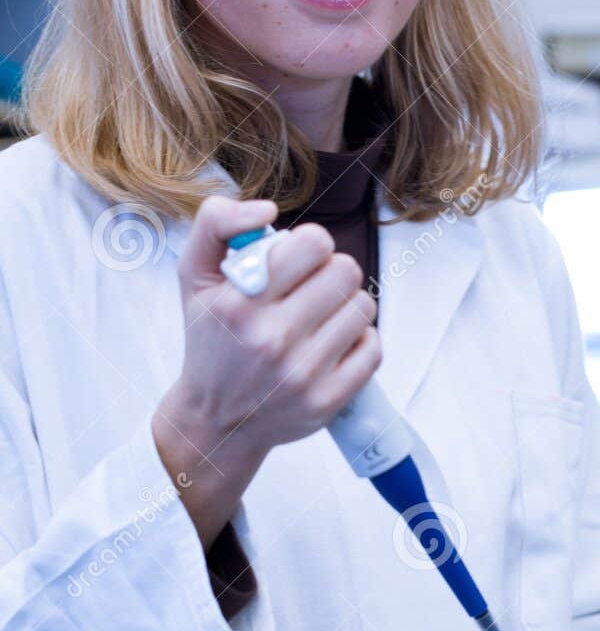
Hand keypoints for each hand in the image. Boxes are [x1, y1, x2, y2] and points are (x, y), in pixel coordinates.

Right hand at [152, 195, 381, 548]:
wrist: (216, 421)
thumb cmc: (211, 339)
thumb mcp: (194, 275)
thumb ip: (217, 222)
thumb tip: (267, 209)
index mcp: (241, 302)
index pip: (314, 244)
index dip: (310, 246)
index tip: (295, 262)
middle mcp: (272, 340)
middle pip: (346, 272)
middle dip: (331, 272)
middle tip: (311, 288)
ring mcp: (303, 374)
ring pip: (363, 307)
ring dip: (346, 306)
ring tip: (319, 317)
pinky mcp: (328, 401)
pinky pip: (373, 348)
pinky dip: (358, 341)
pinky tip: (332, 344)